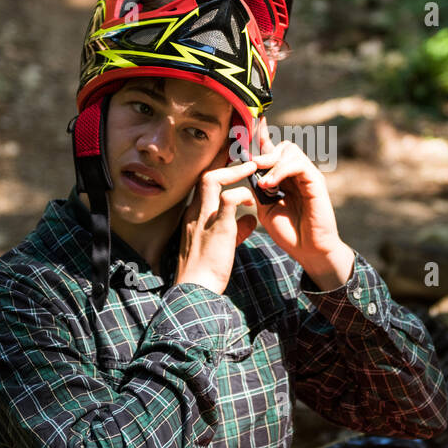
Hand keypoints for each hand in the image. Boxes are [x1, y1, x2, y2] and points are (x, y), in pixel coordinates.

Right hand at [174, 157, 259, 294]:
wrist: (196, 290)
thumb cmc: (207, 270)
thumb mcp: (221, 244)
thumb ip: (235, 228)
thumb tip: (250, 220)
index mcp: (194, 215)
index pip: (203, 184)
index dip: (219, 170)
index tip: (234, 162)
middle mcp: (195, 212)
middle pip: (204, 174)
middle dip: (224, 162)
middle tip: (244, 157)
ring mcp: (204, 218)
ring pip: (211, 179)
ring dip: (233, 171)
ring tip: (251, 168)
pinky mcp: (218, 227)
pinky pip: (230, 199)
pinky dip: (243, 195)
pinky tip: (252, 202)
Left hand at [250, 116, 354, 290]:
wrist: (309, 251)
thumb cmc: (289, 232)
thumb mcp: (265, 206)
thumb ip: (257, 186)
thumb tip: (247, 167)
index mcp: (284, 178)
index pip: (273, 151)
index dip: (262, 135)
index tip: (253, 121)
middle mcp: (297, 173)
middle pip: (282, 146)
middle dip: (265, 153)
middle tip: (253, 166)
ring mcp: (308, 176)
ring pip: (290, 151)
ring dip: (272, 163)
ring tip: (263, 183)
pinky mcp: (316, 181)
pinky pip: (298, 164)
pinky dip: (281, 170)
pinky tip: (270, 184)